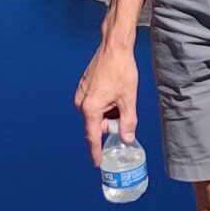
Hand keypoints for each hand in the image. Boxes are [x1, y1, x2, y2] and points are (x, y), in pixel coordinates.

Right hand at [74, 35, 138, 167]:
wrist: (114, 47)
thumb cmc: (121, 70)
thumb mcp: (128, 99)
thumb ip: (128, 122)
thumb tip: (128, 139)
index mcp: (90, 108)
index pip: (92, 137)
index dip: (96, 151)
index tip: (98, 163)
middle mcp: (81, 103)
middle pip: (96, 125)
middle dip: (110, 124)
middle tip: (124, 112)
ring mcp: (81, 94)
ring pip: (96, 114)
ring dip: (108, 113)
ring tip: (120, 97)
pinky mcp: (84, 87)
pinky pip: (94, 104)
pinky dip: (105, 105)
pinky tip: (115, 93)